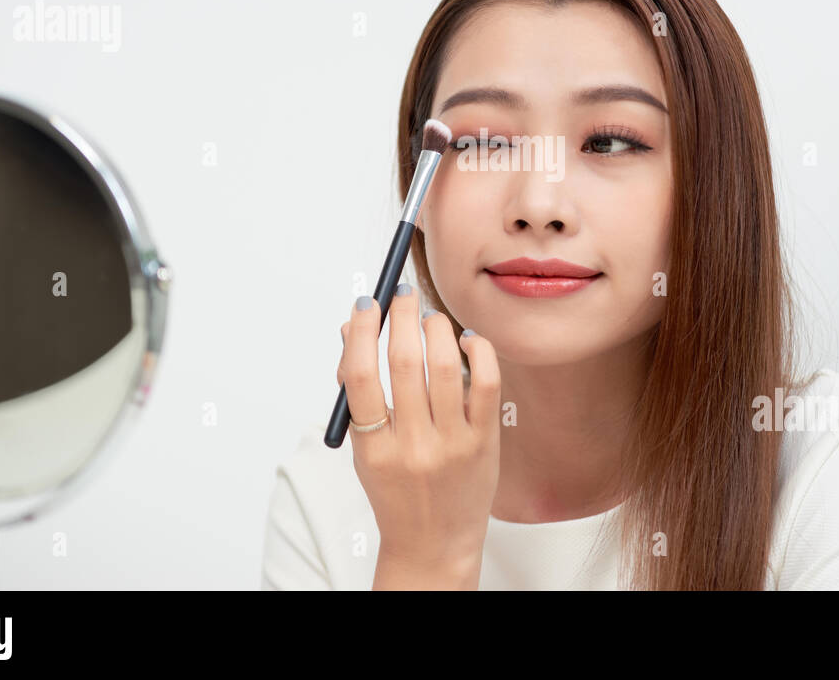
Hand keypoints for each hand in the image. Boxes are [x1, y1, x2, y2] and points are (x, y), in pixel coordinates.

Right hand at [336, 286, 500, 588]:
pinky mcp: (485, 442)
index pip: (359, 375)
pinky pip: (486, 382)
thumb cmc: (397, 490)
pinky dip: (478, 349)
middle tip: (402, 294)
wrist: (434, 544)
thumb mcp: (366, 449)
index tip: (366, 304)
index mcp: (372, 448)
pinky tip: (467, 340)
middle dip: (402, 315)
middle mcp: (412, 445)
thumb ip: (359, 392)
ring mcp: (452, 444)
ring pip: (446, 366)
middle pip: (404, 362)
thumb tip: (352, 329)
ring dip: (437, 328)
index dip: (360, 331)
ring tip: (430, 317)